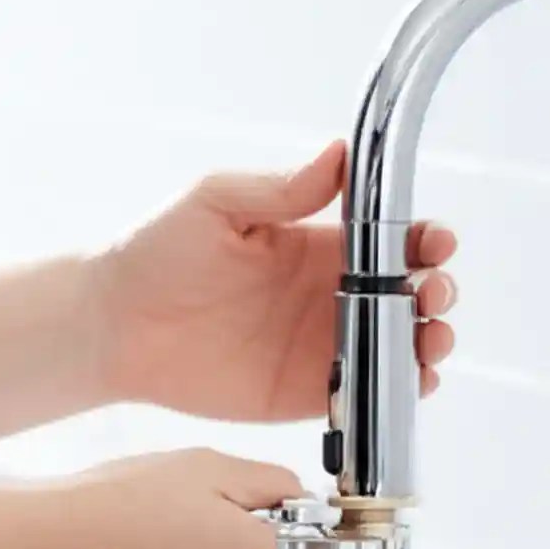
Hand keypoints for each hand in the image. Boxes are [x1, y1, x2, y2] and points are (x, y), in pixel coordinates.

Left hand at [92, 141, 456, 420]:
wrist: (112, 328)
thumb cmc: (155, 254)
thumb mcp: (216, 203)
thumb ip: (280, 189)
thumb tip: (338, 155)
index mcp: (318, 245)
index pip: (390, 240)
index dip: (424, 240)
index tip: (437, 243)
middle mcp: (331, 295)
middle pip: (409, 293)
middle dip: (437, 291)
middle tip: (434, 294)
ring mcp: (324, 345)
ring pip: (400, 345)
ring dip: (430, 341)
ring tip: (430, 339)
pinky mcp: (309, 392)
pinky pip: (368, 393)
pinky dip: (400, 391)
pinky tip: (411, 382)